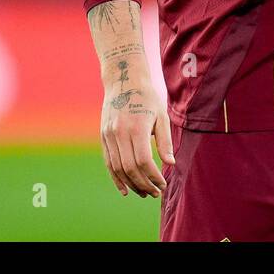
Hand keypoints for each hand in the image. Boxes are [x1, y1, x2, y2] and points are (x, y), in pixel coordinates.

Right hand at [99, 66, 173, 197]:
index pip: (143, 161)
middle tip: (155, 193)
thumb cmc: (148, 97)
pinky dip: (116, 178)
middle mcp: (119, 133)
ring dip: (130, 184)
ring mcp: (108, 135)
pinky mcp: (103, 136)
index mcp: (136, 127)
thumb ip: (164, 140)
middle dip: (143, 184)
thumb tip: (170, 163)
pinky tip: (125, 189)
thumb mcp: (162, 115)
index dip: (153, 176)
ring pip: (117, 168)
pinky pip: (108, 162)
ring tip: (144, 193)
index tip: (163, 184)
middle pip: (129, 168)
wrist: (124, 80)